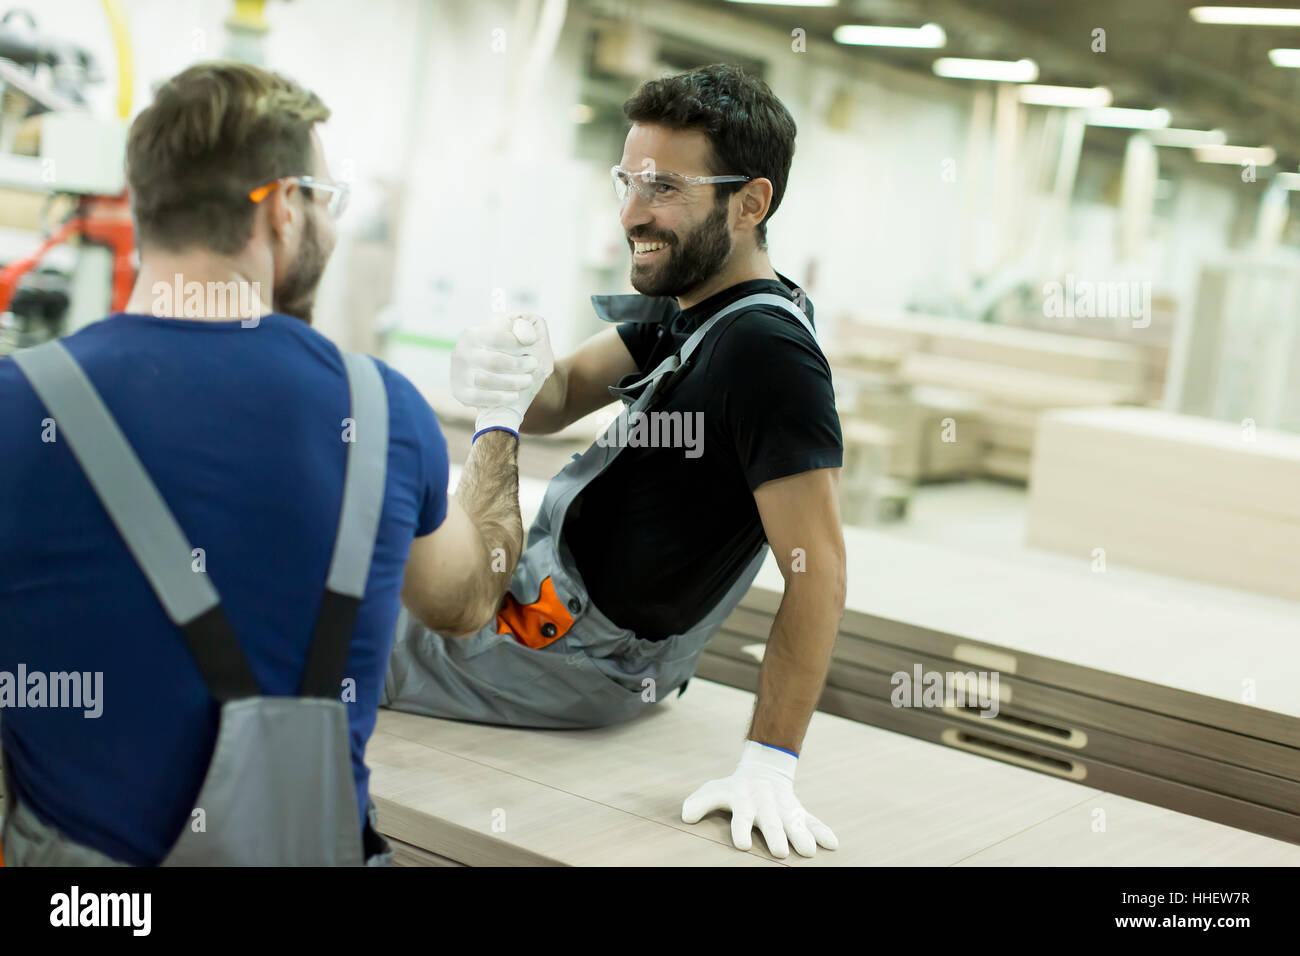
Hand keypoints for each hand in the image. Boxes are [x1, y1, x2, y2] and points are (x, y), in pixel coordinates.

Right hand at [450, 313, 553, 432]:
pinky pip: (481, 398)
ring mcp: (458, 374)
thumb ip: (524, 329)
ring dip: (514, 382)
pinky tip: (515, 396)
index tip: (531, 348)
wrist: (486, 378)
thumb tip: (528, 337)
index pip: (498, 337)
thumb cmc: (505, 352)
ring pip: (488, 380)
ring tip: (528, 380)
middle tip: (534, 365)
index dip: (518, 344)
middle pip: (495, 361)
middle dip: (520, 364)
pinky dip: (501, 398)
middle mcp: (461, 353)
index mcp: (471, 335)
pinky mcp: (460, 393)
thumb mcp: (513, 336)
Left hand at [681, 740, 837, 858]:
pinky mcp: (799, 812)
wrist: (763, 771)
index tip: (741, 844)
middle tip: (780, 852)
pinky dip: (822, 831)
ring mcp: (784, 808)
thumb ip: (700, 801)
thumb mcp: (715, 789)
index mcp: (744, 802)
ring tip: (808, 851)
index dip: (741, 830)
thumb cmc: (733, 789)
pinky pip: (813, 821)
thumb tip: (685, 816)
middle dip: (776, 836)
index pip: (741, 817)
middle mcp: (765, 806)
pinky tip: (832, 844)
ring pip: (794, 822)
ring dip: (801, 836)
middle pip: (771, 822)